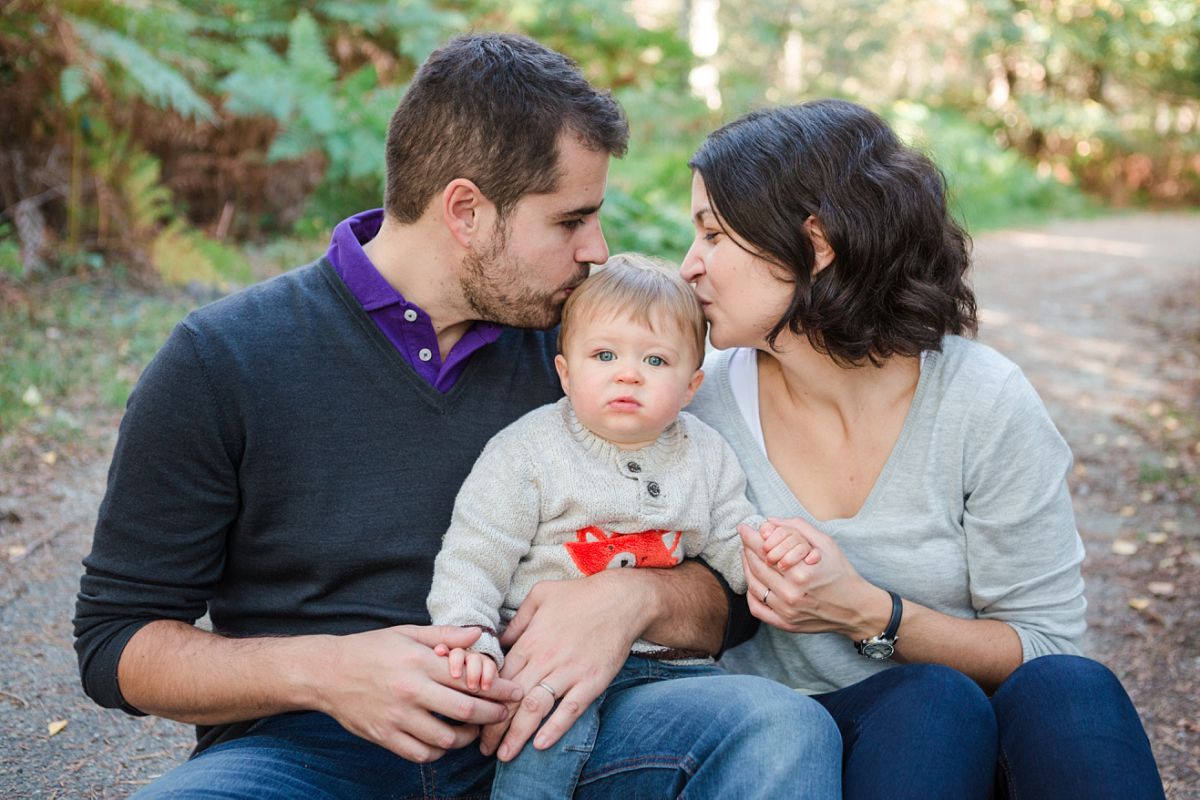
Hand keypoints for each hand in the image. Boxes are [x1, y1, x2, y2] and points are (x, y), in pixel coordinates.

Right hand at [314, 625, 521, 762]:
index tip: (515, 691)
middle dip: (492, 714)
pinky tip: (445, 742)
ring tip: (476, 730)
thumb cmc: (371, 649)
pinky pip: (421, 754)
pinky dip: (438, 752)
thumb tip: (479, 634)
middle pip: (465, 710)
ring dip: (467, 737)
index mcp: (419, 662)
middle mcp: (410, 691)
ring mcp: (396, 717)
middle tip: (504, 714)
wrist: (326, 673)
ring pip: (446, 738)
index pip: (469, 677)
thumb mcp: (407, 634)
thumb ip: (445, 636)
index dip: (498, 687)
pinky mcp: (384, 736)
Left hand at [478, 574, 645, 761]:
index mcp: (530, 641)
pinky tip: (540, 745)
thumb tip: (500, 641)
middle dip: (494, 727)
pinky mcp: (592, 681)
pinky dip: (555, 729)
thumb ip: (517, 620)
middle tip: (483, 748)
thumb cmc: (580, 595)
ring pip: (536, 708)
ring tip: (504, 755)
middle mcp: (546, 659)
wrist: (622, 599)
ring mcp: (570, 671)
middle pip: (512, 699)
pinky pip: (570, 710)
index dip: (484, 702)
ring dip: (517, 735)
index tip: (476, 719)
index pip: (499, 679)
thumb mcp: (540, 595)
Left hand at [740, 517, 887, 638]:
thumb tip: (770, 521)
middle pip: (757, 566)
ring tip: (747, 555)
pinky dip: (750, 593)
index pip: (765, 550)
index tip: (744, 528)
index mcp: (801, 572)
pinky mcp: (785, 624)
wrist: (855, 609)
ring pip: (754, 586)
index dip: (750, 537)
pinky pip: (757, 608)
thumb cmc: (841, 573)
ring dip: (746, 567)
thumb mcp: (826, 544)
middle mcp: (791, 594)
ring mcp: (787, 611)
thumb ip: (798, 528)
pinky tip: (753, 580)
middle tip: (745, 539)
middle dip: (747, 548)